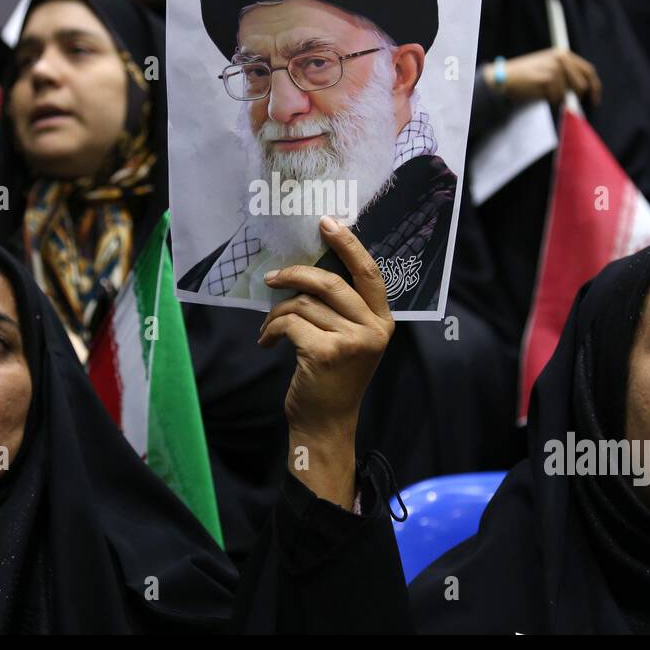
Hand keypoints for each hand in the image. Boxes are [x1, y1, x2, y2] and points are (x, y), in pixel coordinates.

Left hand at [258, 216, 394, 507]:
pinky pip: (290, 323)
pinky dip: (272, 330)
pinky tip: (267, 343)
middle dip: (296, 275)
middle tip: (273, 277)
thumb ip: (341, 309)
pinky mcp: (325, 352)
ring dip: (278, 314)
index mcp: (383, 321)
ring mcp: (352, 341)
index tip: (326, 223)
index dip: (348, 244)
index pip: (368, 273)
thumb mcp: (348, 341)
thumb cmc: (333, 379)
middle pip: (330, 282)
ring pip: (304, 304)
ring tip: (269, 330)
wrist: (325, 425)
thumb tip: (309, 269)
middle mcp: (373, 329)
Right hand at [500, 47, 601, 106]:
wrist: (506, 78)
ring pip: (567, 94)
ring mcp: (555, 68)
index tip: (594, 100)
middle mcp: (561, 58)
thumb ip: (567, 73)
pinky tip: (538, 93)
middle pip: (582, 85)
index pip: (588, 70)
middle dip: (577, 98)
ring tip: (544, 92)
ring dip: (557, 98)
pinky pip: (556, 98)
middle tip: (572, 106)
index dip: (595, 87)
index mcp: (563, 54)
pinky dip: (549, 100)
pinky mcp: (548, 79)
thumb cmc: (527, 76)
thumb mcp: (549, 67)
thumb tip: (584, 89)